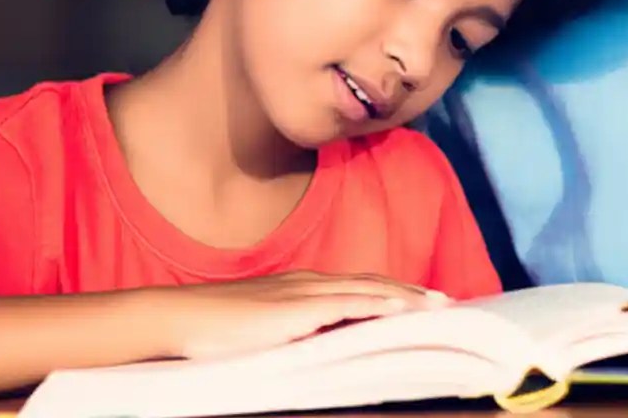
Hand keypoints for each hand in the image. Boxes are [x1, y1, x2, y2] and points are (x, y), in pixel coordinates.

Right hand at [142, 271, 449, 359]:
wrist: (181, 318)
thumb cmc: (214, 329)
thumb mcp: (264, 329)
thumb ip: (293, 332)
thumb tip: (316, 346)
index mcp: (301, 287)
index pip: (358, 285)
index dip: (392, 291)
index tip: (422, 299)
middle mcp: (309, 283)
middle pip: (372, 282)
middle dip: (411, 291)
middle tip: (446, 301)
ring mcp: (304, 293)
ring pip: (369, 289)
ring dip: (407, 296)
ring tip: (438, 306)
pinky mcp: (299, 309)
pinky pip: (349, 304)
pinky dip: (380, 304)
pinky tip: (402, 309)